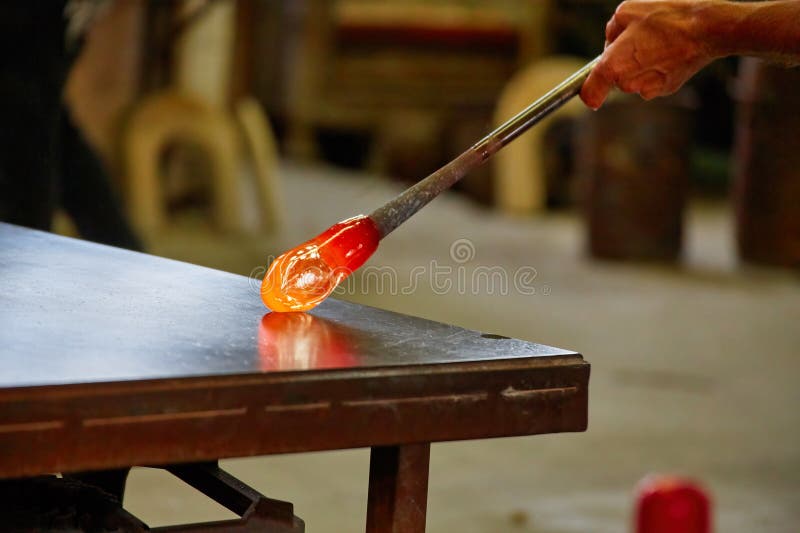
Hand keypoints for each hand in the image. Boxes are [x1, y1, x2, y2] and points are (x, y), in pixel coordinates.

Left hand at [581, 0, 717, 108]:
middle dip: (621, 63)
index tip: (588, 92)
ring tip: (658, 43)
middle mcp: (628, 83)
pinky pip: (652, 81)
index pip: (590, 94)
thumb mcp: (627, 10)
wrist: (706, 29)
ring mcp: (648, 89)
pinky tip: (669, 53)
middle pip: (615, 79)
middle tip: (638, 41)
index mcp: (613, 66)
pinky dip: (657, 70)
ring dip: (640, 66)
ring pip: (634, 80)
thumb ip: (611, 30)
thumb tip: (611, 43)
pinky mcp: (666, 90)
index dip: (587, 92)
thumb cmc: (666, 18)